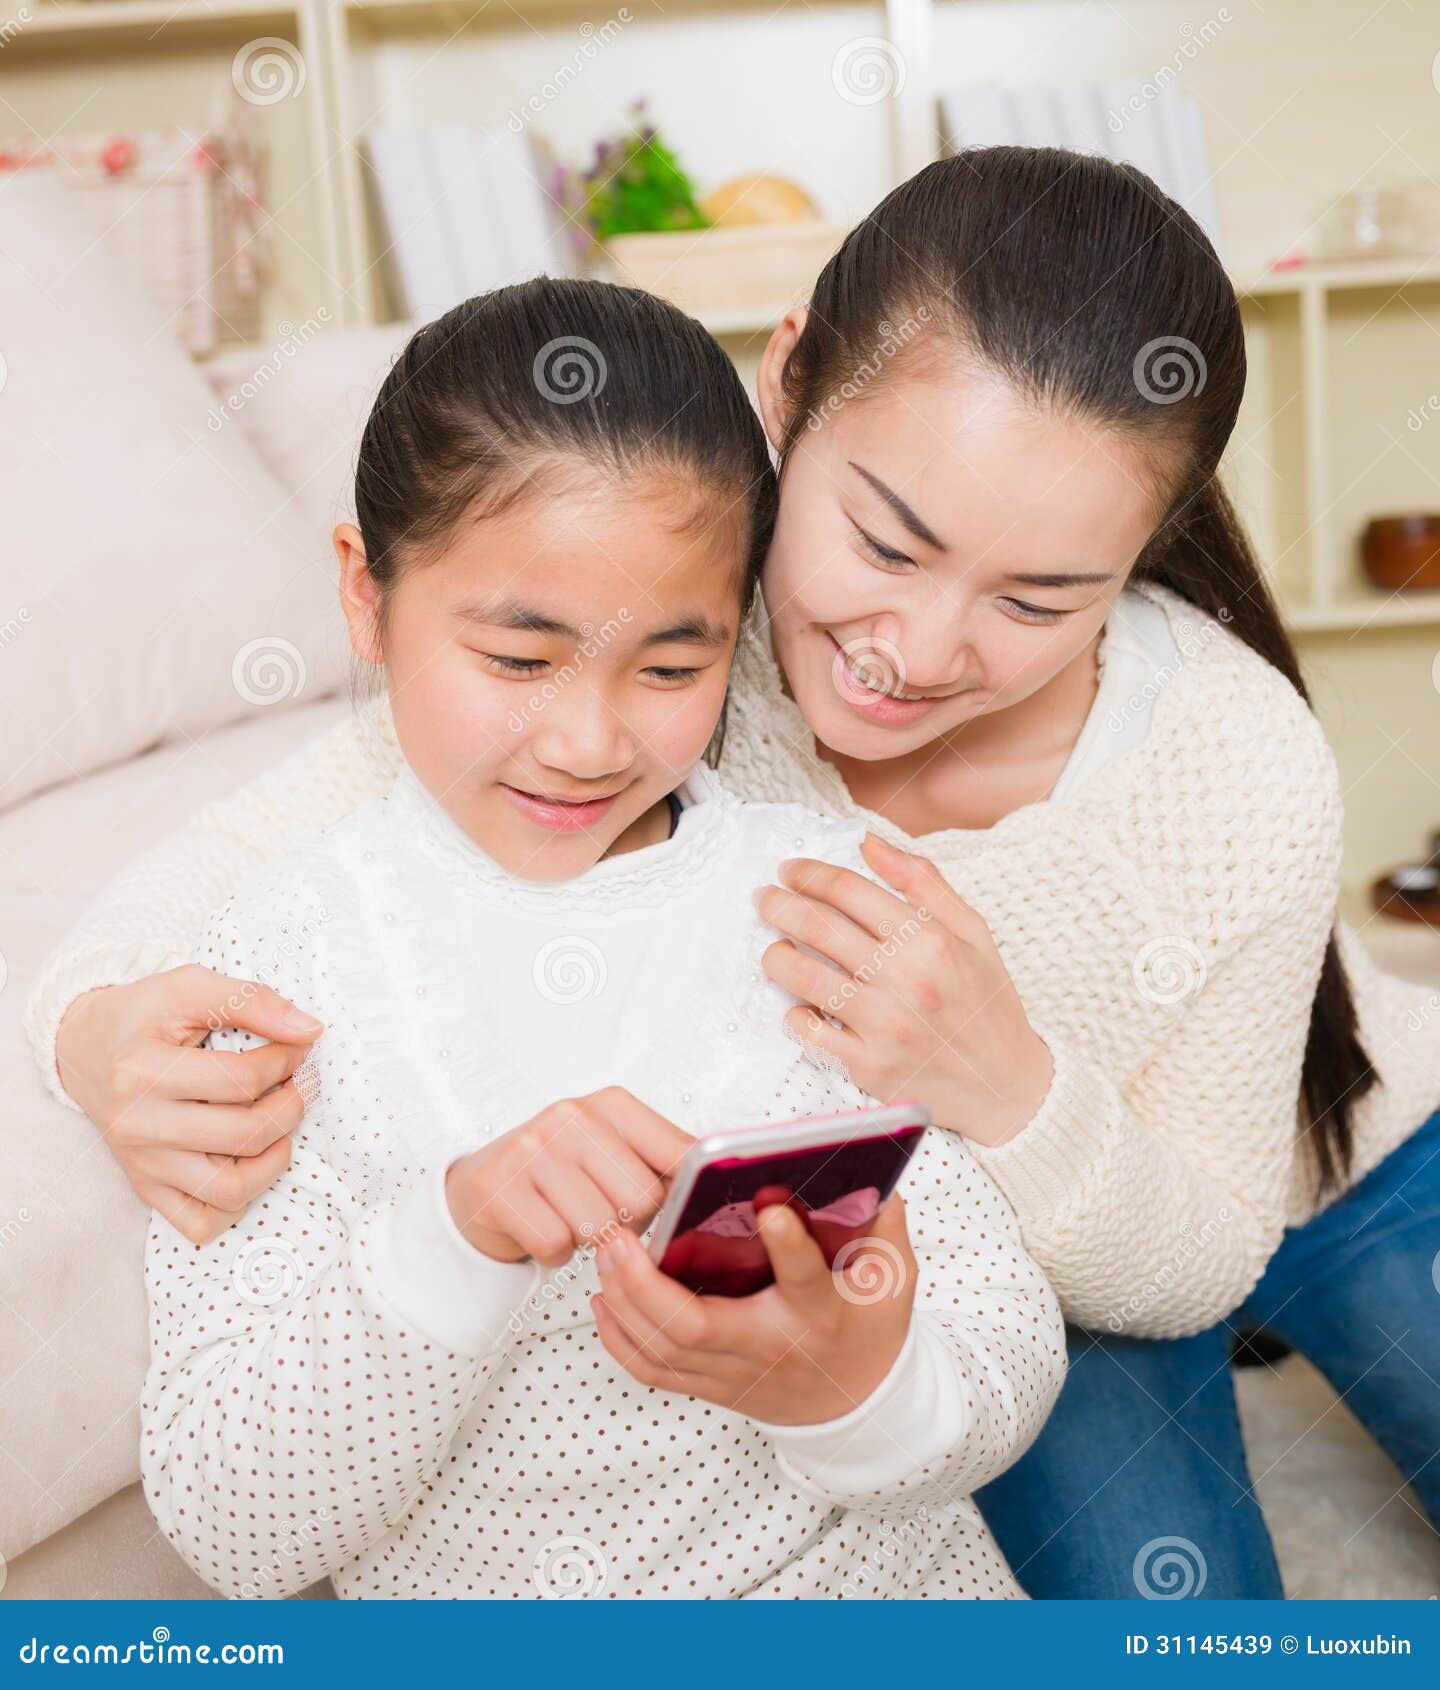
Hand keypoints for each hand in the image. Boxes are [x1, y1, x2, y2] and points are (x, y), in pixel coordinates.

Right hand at [55, 966, 323, 1243]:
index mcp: (141, 1070)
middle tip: (297, 1085)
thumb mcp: (189, 986)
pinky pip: (201, 1223)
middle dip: (290, 1107)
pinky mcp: (146, 1187)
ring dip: (274, 1159)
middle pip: (243, 1136)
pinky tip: (247, 1161)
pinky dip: (237, 1201)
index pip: (241, 1080)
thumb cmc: (142, 1015)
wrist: (84, 1048)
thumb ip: (251, 1001)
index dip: (286, 1061)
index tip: (297, 1048)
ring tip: (277, 1127)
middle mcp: (138, 1125)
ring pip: (230, 1190)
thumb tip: (309, 1031)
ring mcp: (142, 1163)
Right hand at [445, 1086, 692, 1268]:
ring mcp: (532, 1149)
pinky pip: (556, 1245)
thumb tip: (719, 1185)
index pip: (680, 1155)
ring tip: (570, 1217)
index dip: (683, 1194)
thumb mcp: (614, 1150)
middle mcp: (571, 1115)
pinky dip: (554, 1253)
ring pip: (600, 1228)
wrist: (482, 1186)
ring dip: (589, 1241)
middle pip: (643, 1200)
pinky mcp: (498, 1188)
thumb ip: (664, 1162)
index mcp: (612, 1104)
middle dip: (630, 1222)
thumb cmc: (561, 1172)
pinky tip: (543, 1228)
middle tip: (602, 1211)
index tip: (680, 1209)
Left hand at [591, 1194, 915, 1424]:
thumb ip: (884, 1226)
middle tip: (620, 1236)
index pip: (804, 1280)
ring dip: (624, 1302)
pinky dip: (620, 1339)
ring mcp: (734, 1373)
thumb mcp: (892, 1280)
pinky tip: (604, 1298)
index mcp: (819, 1313)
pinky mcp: (711, 1387)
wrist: (859, 1408)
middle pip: (697, 1327)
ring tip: (604, 1252)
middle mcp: (770, 1347)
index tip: (770, 1207)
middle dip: (647, 1284)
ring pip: (664, 1349)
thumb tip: (875, 1175)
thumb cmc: (871, 1332)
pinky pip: (654, 1371)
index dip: (788, 1245)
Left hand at [755, 835, 1052, 1145]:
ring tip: (775, 949)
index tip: (789, 870)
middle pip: (817, 926)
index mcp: (930, 940)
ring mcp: (883, 1024)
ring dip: (775, 956)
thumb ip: (922, 882)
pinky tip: (800, 1003)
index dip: (810, 874)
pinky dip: (794, 1013)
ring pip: (801, 975)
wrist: (1005, 1085)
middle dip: (778, 905)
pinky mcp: (869, 1065)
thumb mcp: (972, 932)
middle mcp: (904, 979)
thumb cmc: (986, 1004)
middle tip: (764, 899)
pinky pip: (808, 1030)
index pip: (850, 890)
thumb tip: (870, 844)